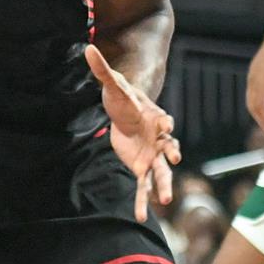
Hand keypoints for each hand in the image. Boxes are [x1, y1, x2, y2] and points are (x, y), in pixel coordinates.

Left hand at [86, 44, 179, 222]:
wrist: (125, 115)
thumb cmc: (123, 99)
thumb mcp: (113, 85)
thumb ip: (102, 69)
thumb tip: (88, 47)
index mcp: (156, 118)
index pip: (165, 122)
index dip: (167, 125)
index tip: (168, 127)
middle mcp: (160, 139)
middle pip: (170, 148)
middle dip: (173, 154)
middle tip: (176, 160)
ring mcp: (153, 156)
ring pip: (161, 173)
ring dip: (164, 186)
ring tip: (166, 201)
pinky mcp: (142, 168)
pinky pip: (143, 187)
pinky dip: (142, 201)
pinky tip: (139, 215)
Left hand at [245, 35, 263, 137]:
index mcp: (256, 73)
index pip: (254, 94)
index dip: (260, 106)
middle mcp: (252, 79)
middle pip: (252, 104)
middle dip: (260, 118)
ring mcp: (255, 84)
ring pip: (255, 109)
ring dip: (263, 122)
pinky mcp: (261, 88)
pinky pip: (260, 109)